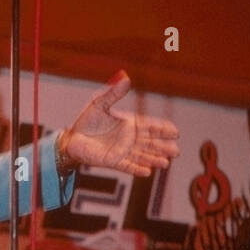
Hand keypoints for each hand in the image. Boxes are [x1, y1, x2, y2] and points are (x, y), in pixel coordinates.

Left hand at [61, 71, 179, 177]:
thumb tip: (125, 77)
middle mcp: (129, 139)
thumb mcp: (99, 103)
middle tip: (176, 151)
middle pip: (150, 143)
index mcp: (130, 124)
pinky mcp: (113, 161)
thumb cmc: (87, 120)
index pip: (150, 126)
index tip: (175, 132)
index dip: (163, 129)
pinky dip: (136, 169)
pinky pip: (127, 166)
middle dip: (163, 147)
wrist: (72, 137)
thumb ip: (113, 93)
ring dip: (154, 160)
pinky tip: (147, 173)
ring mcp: (122, 151)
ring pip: (142, 156)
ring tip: (165, 163)